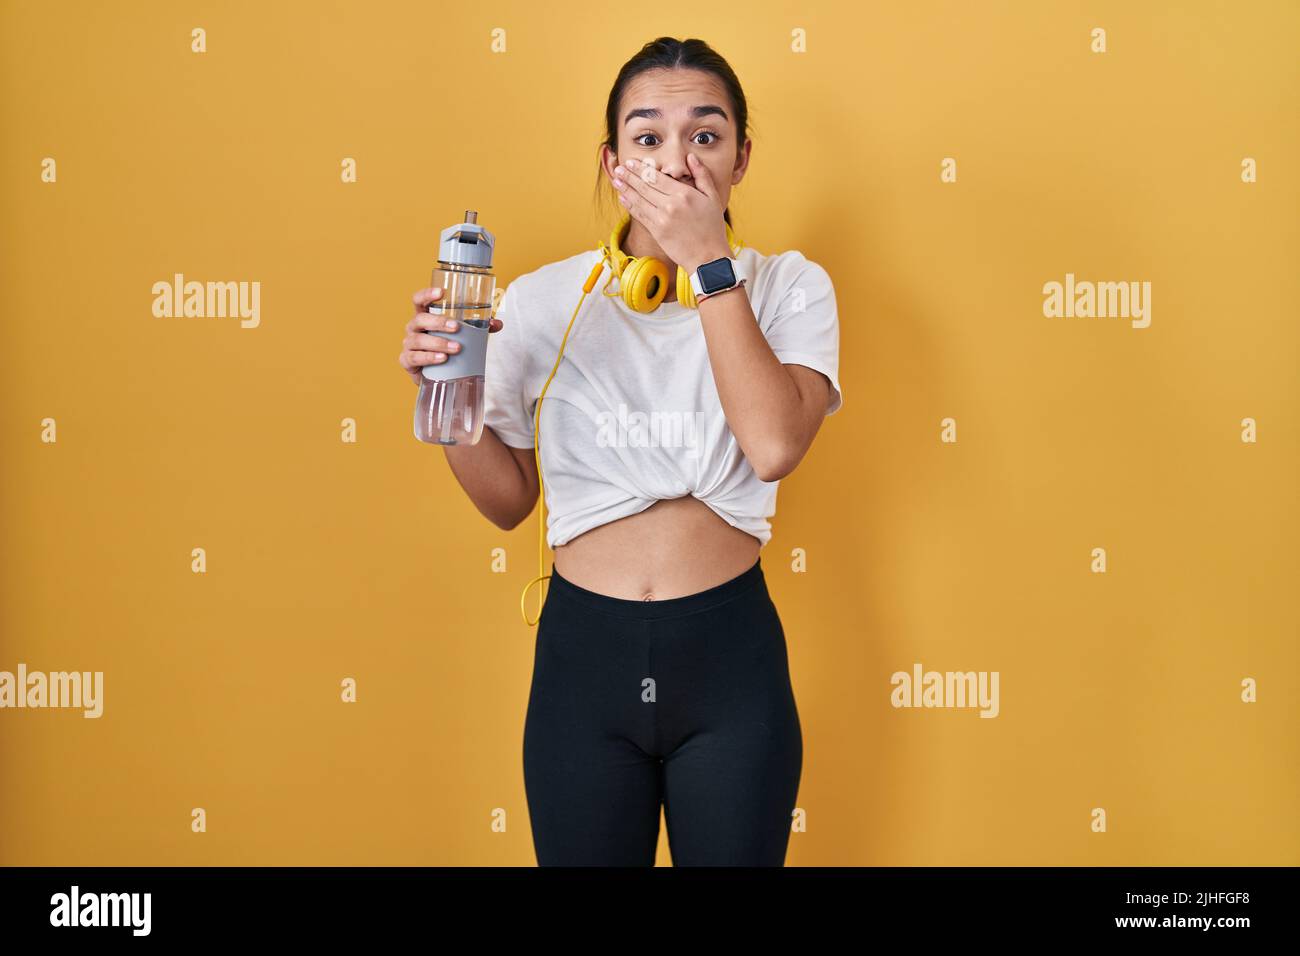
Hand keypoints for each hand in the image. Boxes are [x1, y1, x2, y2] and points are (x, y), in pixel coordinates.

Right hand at [399, 287, 501, 386]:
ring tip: (456, 348)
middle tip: (456, 327)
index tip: (441, 292)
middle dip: (438, 322)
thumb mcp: (462, 335)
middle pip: (420, 319)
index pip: (419, 300)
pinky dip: (429, 358)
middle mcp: (414, 328)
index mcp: (425, 316)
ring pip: (418, 340)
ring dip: (438, 343)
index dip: (426, 294)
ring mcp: (408, 344)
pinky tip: (442, 359)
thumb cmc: (447, 347)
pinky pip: (414, 357)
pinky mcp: (407, 361)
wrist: (436, 375)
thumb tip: (497, 323)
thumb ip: (479, 328)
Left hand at [612, 154, 732, 273]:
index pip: (657, 177)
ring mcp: (661, 219)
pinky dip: (630, 205)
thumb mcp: (713, 197)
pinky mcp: (657, 232)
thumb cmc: (713, 227)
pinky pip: (640, 215)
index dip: (641, 169)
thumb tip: (690, 157)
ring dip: (625, 188)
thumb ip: (702, 175)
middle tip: (619, 168)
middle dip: (629, 176)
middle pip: (645, 186)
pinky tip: (623, 198)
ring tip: (616, 180)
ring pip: (639, 200)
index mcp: (684, 194)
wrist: (708, 257)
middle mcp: (670, 205)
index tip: (631, 162)